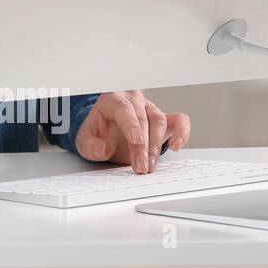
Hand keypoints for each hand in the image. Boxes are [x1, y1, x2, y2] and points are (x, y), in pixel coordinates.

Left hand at [74, 91, 190, 172]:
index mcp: (112, 100)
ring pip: (159, 122)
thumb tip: (103, 149)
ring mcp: (149, 108)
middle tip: (141, 167)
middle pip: (142, 119)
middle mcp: (133, 101)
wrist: (106, 134)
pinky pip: (179, 121)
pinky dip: (182, 132)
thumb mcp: (85, 141)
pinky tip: (176, 146)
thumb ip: (91, 146)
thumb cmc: (97, 134)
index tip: (136, 143)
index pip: (124, 109)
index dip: (131, 126)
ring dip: (156, 146)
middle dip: (143, 145)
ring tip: (149, 166)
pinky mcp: (164, 119)